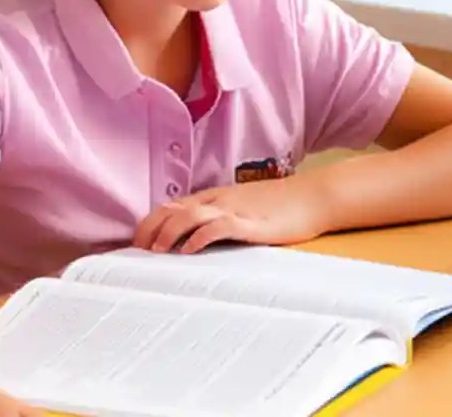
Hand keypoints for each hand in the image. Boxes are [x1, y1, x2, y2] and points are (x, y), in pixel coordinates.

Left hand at [134, 177, 332, 253]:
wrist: (314, 197)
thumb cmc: (281, 206)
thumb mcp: (244, 209)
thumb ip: (220, 220)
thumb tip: (195, 241)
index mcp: (214, 198)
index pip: (169, 207)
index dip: (149, 225)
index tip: (137, 246)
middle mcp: (218, 201)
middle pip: (171, 209)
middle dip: (149, 231)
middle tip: (137, 254)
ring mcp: (233, 209)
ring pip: (188, 214)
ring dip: (168, 232)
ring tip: (157, 252)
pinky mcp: (250, 223)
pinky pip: (218, 226)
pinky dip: (199, 237)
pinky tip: (190, 250)